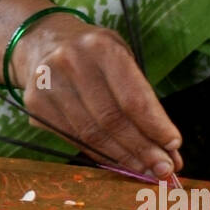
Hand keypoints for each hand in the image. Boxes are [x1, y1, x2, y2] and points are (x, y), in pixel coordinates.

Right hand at [15, 14, 183, 178]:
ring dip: (123, 157)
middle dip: (142, 149)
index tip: (173, 146)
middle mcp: (71, 63)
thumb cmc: (93, 53)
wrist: (42, 40)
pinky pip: (73, 139)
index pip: (133, 97)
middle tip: (163, 168)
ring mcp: (48, 85)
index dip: (155, 126)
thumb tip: (168, 145)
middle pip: (112, 120)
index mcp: (100, 47)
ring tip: (145, 169)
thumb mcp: (120, 56)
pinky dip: (99, 154)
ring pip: (92, 135)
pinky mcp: (35, 105)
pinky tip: (117, 161)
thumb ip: (142, 96)